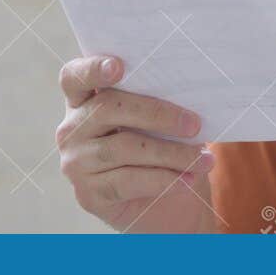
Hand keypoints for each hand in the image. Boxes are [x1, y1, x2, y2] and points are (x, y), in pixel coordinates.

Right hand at [56, 55, 216, 232]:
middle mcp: (72, 128)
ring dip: (170, 153)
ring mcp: (75, 163)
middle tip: (194, 124)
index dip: (92, 69)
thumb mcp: (162, 122)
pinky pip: (128, 181)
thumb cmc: (163, 148)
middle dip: (157, 114)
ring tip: (203, 159)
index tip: (118, 66)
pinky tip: (188, 180)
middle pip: (108, 107)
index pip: (74, 77)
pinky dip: (164, 180)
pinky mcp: (88, 194)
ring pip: (124, 148)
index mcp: (85, 99)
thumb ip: (161, 100)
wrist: (165, 207)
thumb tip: (189, 90)